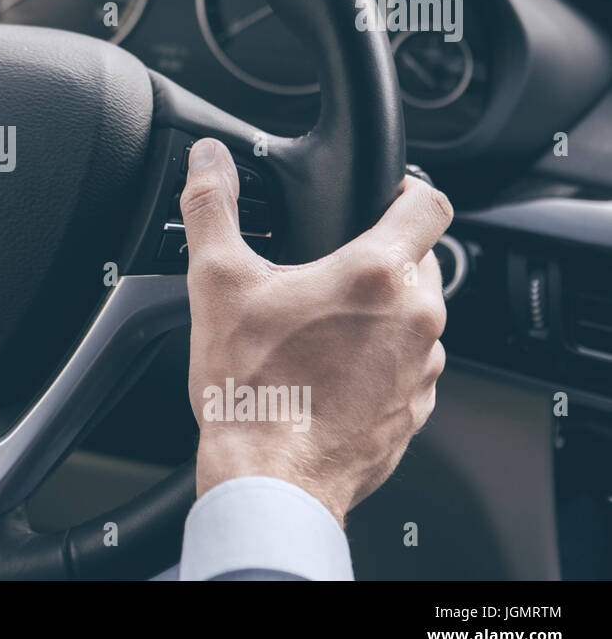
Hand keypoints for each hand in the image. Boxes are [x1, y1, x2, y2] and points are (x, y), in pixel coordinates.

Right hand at [180, 137, 453, 525]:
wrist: (268, 478)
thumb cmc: (249, 386)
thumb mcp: (216, 283)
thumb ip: (213, 208)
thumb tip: (208, 160)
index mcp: (377, 275)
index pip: (430, 204)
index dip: (407, 190)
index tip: (383, 198)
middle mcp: (416, 319)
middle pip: (421, 263)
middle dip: (381, 261)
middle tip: (324, 277)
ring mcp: (422, 369)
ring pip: (415, 319)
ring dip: (380, 316)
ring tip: (321, 332)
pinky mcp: (414, 411)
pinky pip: (408, 369)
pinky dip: (378, 364)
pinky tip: (328, 375)